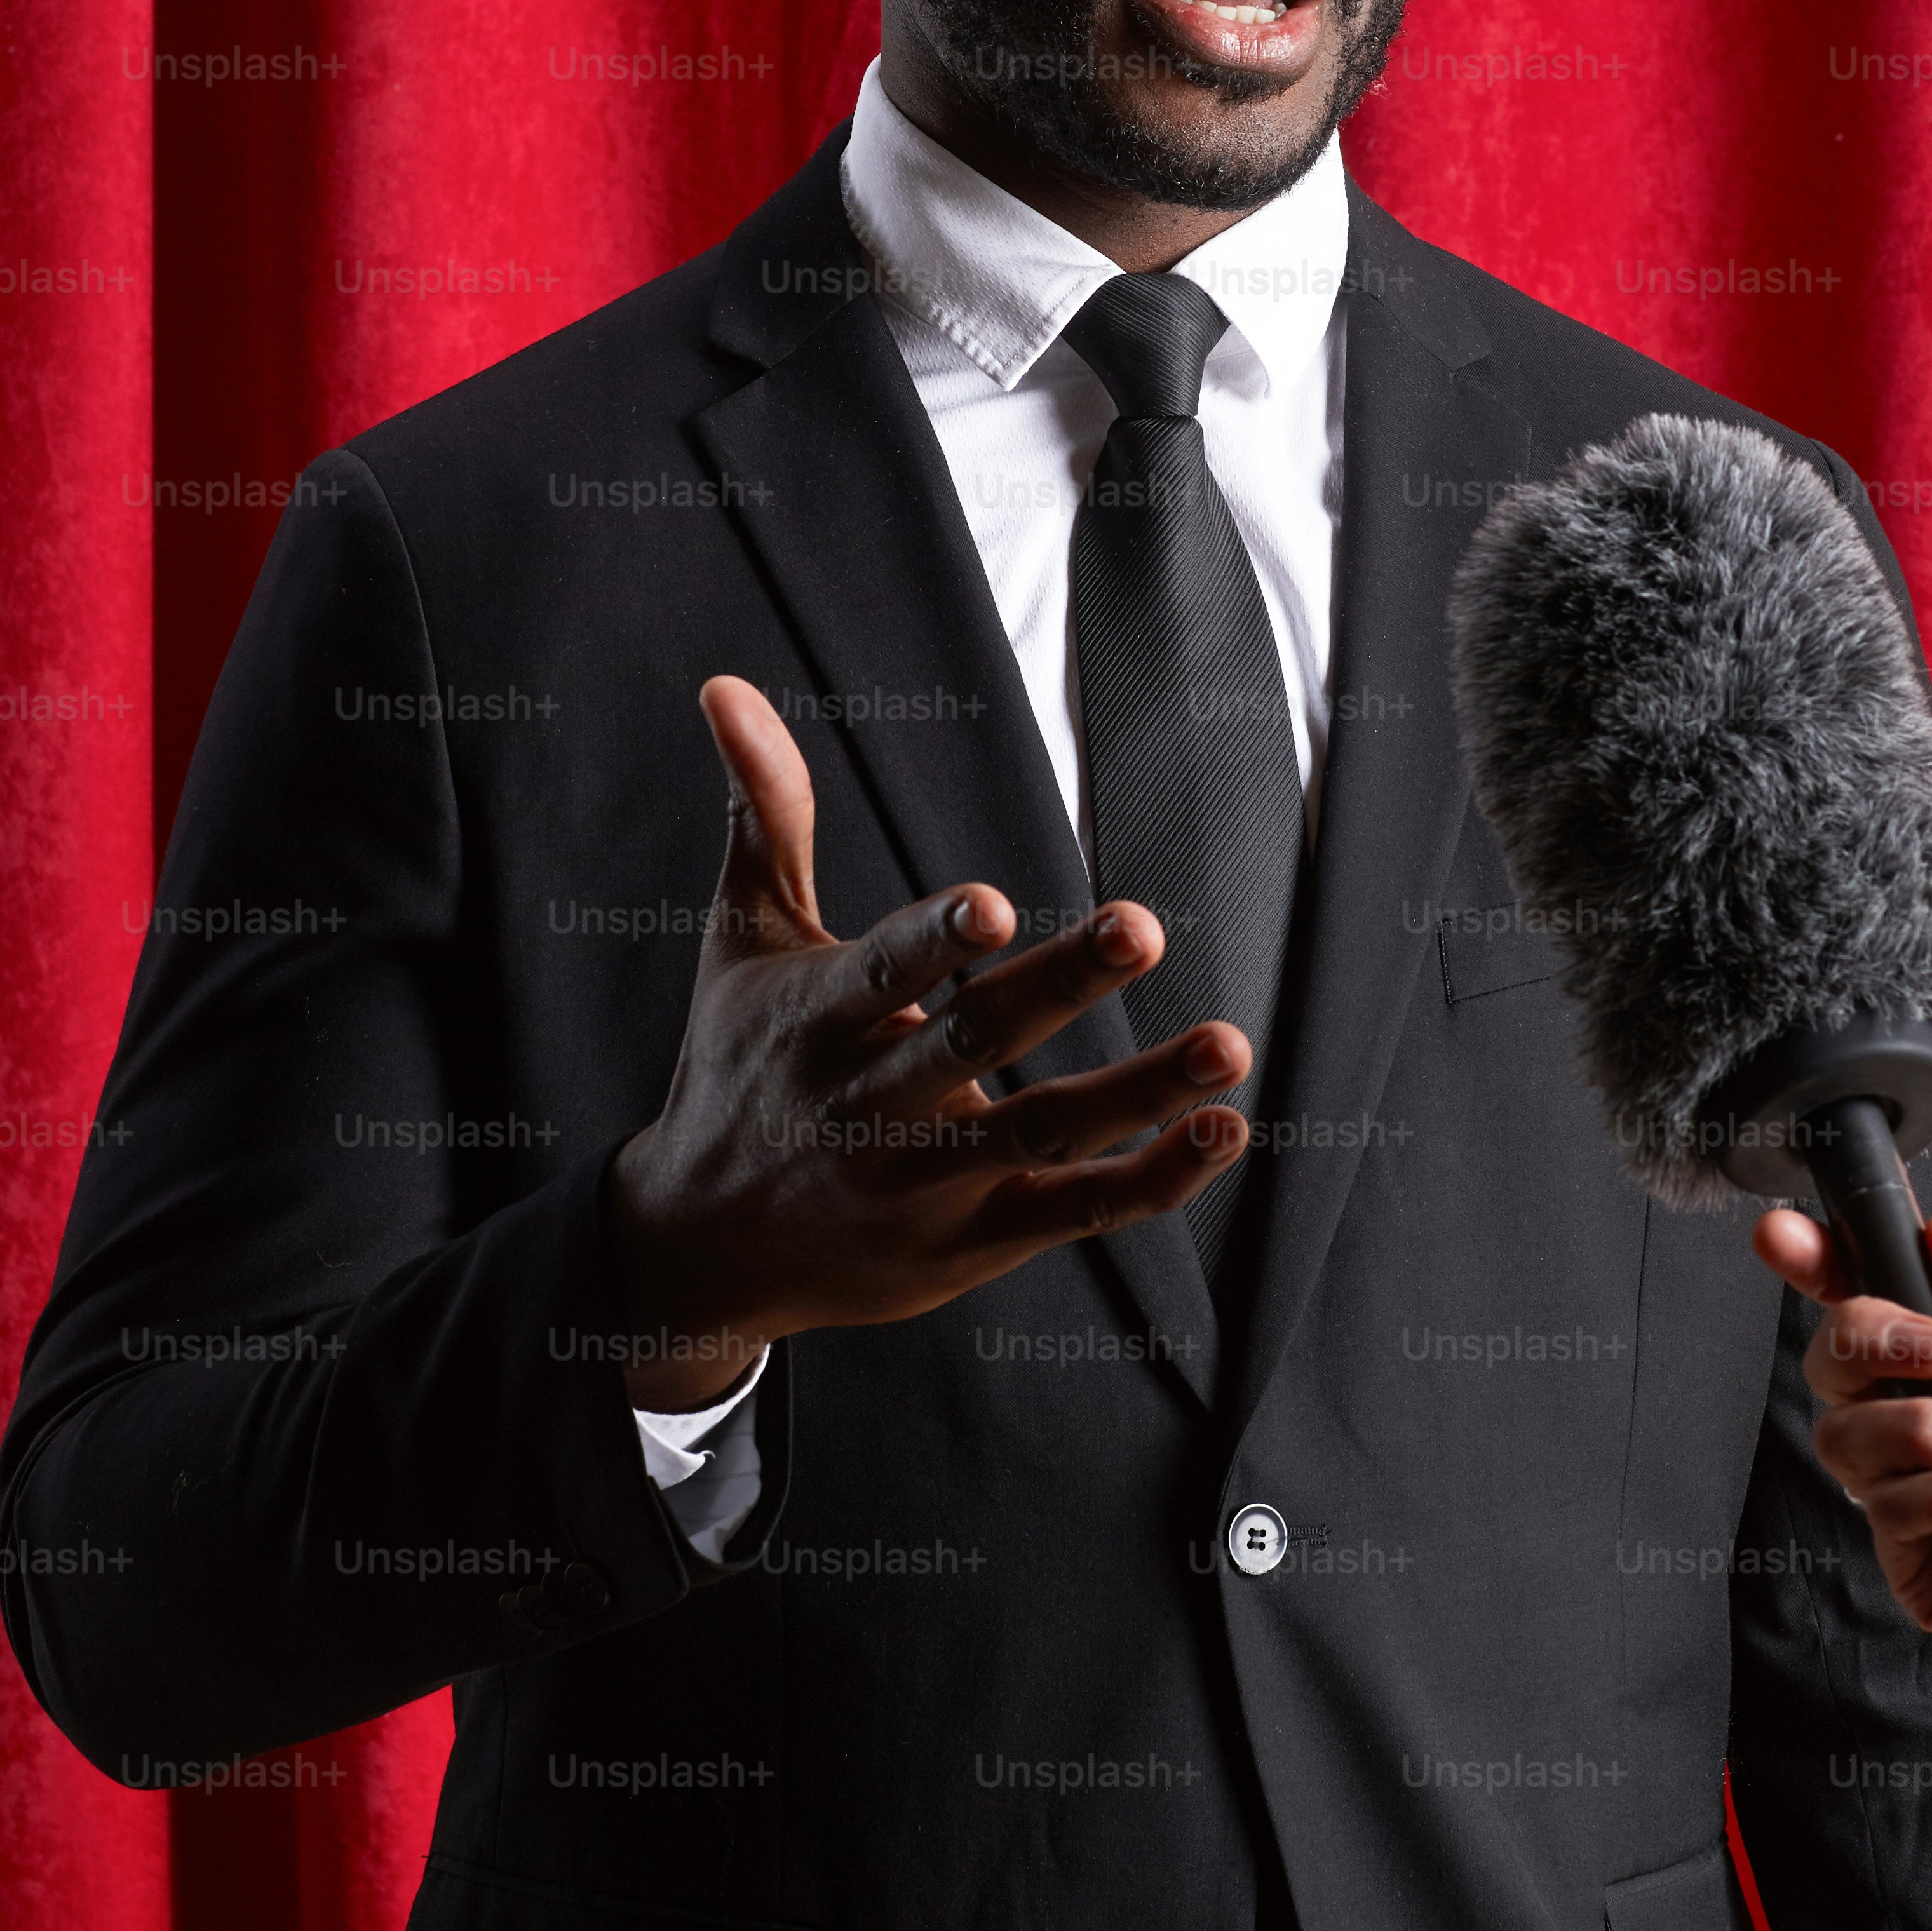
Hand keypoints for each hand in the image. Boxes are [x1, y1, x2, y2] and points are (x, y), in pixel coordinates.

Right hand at [604, 676, 1248, 1408]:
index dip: (936, 940)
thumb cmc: (736, 1066)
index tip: (994, 903)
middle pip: (975, 1041)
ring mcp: (928, 1181)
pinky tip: (1222, 1130)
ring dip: (1139, 1092)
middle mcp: (872, 1104)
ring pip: (1043, 1131)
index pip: (882, 973)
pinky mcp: (973, 1241)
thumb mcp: (742, 940)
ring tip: (1227, 1047)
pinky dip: (1153, 1180)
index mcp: (819, 1019)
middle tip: (1142, 925)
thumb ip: (766, 814)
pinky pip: (1075, 1212)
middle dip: (1060, 986)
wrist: (704, 1247)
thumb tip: (728, 683)